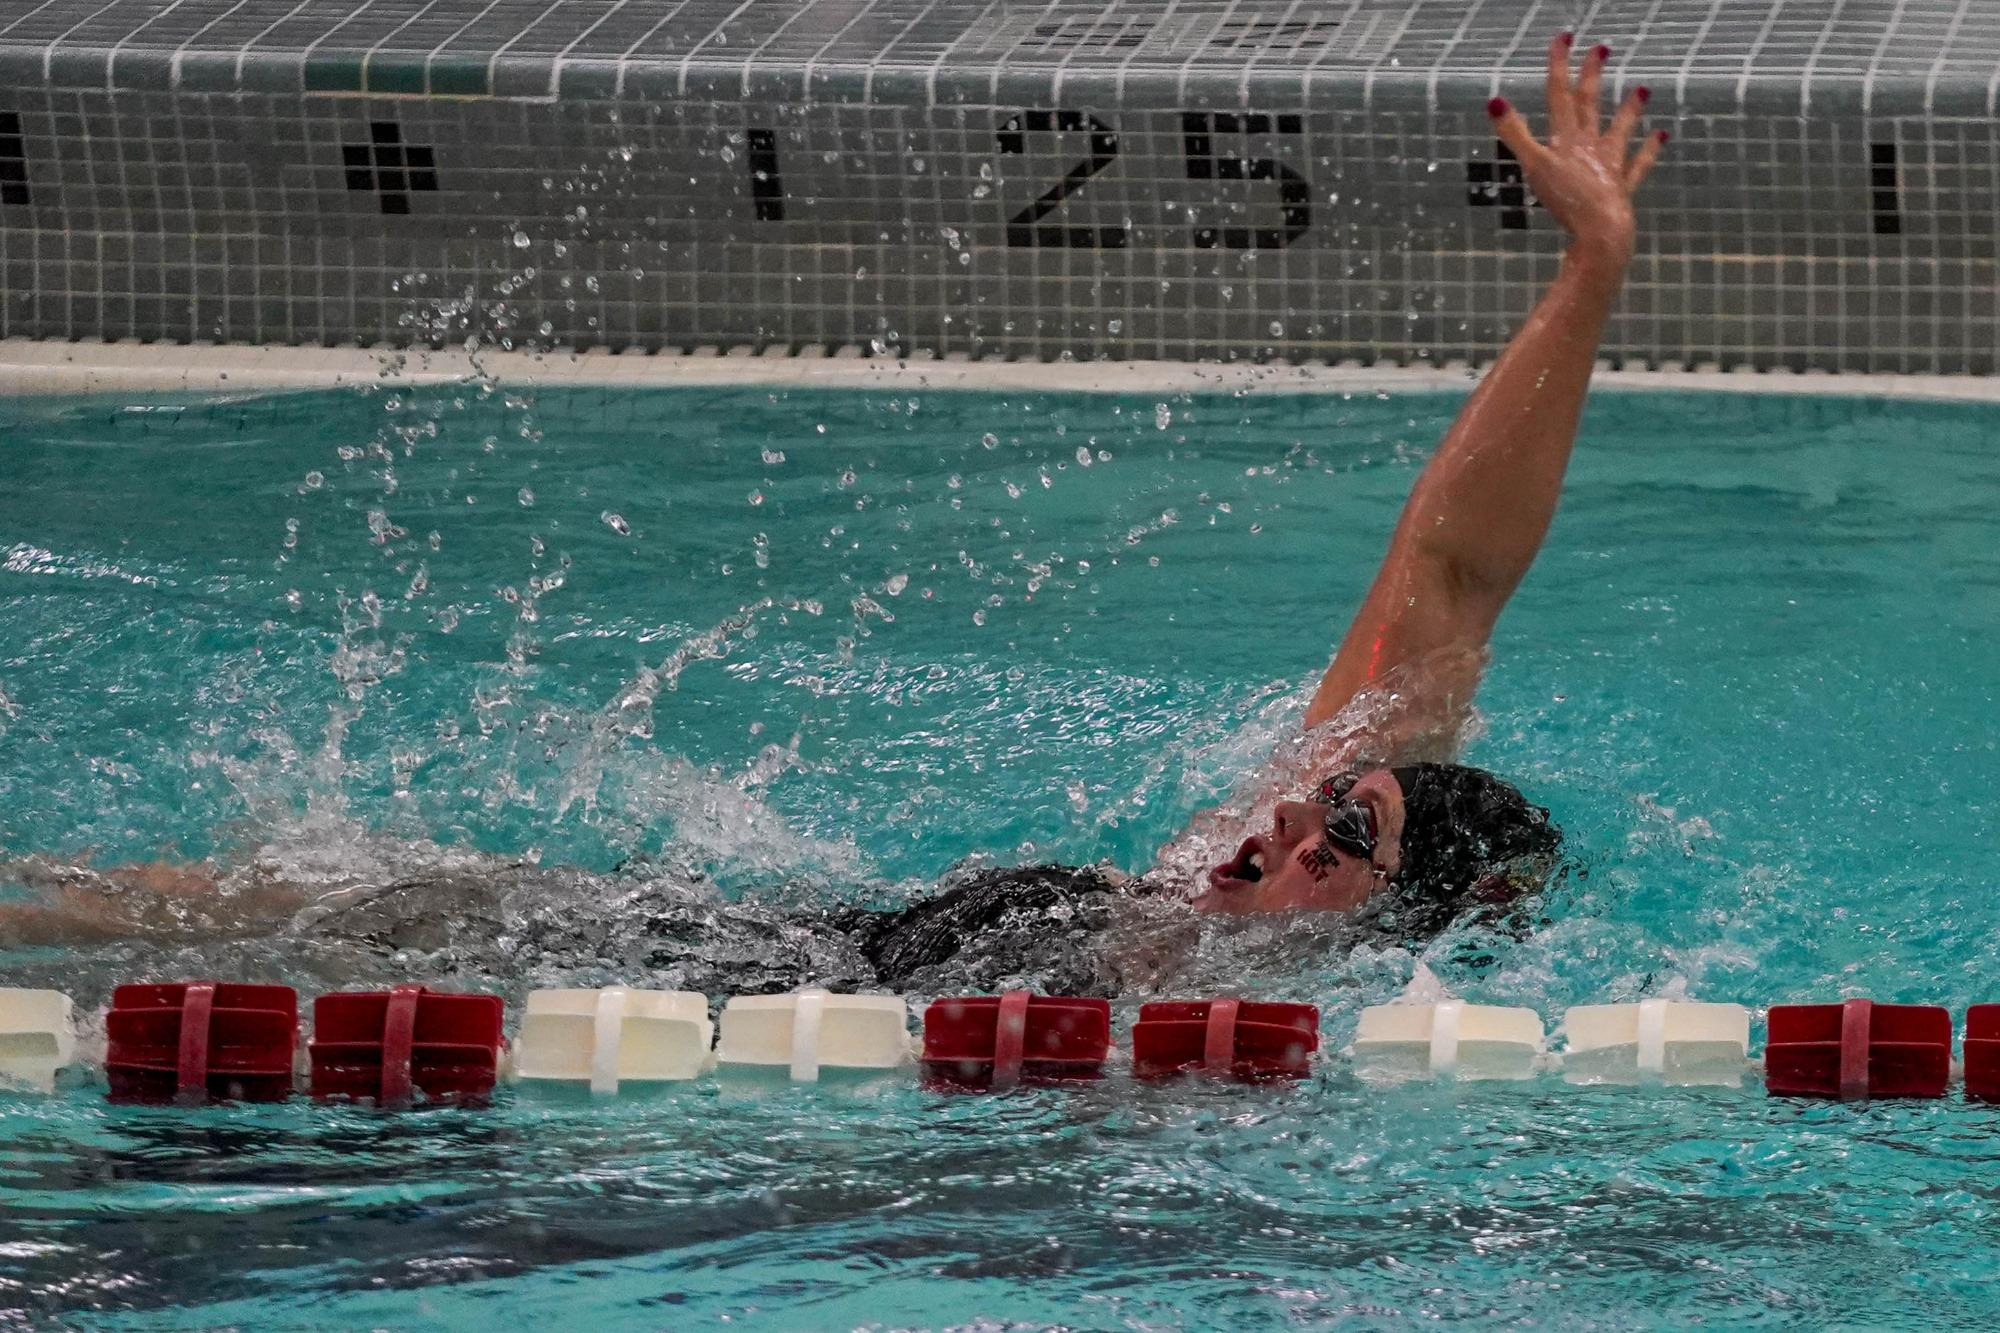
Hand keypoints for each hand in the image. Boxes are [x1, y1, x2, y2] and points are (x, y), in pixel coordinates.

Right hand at [1488, 34, 1666, 263]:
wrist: (1600, 228)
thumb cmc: (1566, 198)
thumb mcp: (1534, 166)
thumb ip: (1515, 134)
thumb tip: (1495, 102)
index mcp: (1566, 138)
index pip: (1560, 95)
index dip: (1560, 65)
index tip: (1564, 38)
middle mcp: (1590, 145)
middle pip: (1590, 105)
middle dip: (1592, 76)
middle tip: (1602, 49)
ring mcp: (1609, 164)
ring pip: (1620, 130)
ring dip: (1630, 109)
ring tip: (1643, 90)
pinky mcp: (1621, 187)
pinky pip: (1638, 165)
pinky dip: (1650, 150)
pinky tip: (1661, 136)